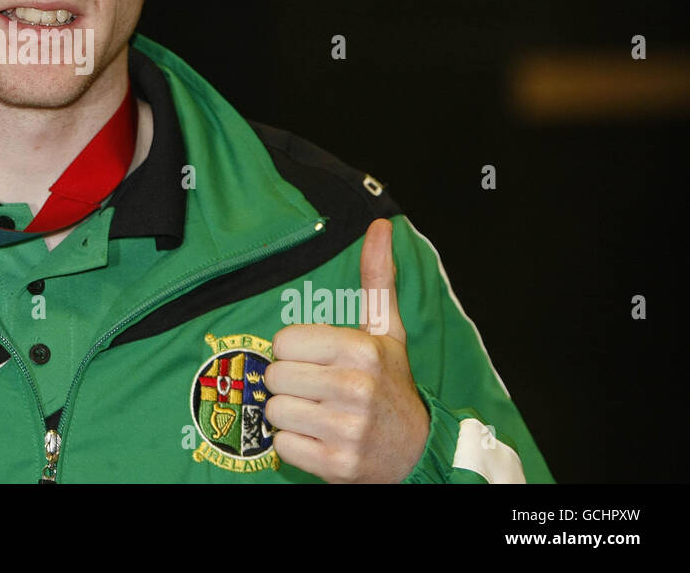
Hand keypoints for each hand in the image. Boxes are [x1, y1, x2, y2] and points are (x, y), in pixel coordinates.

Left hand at [263, 218, 428, 481]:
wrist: (417, 452)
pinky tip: (320, 439)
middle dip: (289, 385)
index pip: (283, 342)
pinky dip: (295, 446)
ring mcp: (346, 428)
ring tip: (318, 414)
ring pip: (274, 411)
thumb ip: (377, 279)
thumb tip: (379, 225)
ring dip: (290, 416)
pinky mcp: (336, 464)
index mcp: (361, 349)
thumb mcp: (387, 332)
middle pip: (274, 376)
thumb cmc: (391, 385)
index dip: (294, 353)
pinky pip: (282, 446)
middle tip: (316, 390)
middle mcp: (355, 387)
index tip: (318, 362)